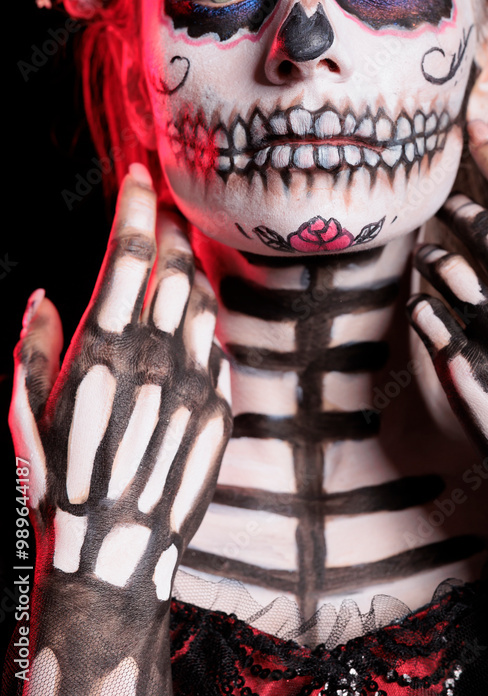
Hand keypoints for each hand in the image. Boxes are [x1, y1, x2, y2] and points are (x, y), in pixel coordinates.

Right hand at [9, 164, 231, 694]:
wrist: (116, 554)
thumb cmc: (59, 484)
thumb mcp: (26, 414)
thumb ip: (34, 348)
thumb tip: (42, 296)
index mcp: (103, 349)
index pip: (128, 255)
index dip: (137, 207)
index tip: (141, 176)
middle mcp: (155, 356)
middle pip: (175, 267)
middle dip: (171, 227)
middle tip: (165, 208)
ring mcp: (194, 381)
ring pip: (203, 299)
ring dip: (193, 266)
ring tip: (181, 252)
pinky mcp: (219, 407)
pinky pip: (217, 345)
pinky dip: (205, 320)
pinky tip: (195, 316)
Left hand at [408, 122, 487, 693]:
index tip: (475, 128)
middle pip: (483, 225)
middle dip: (454, 206)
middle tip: (440, 201)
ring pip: (444, 264)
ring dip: (430, 255)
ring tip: (429, 257)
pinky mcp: (463, 364)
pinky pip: (424, 311)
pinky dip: (418, 301)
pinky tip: (421, 305)